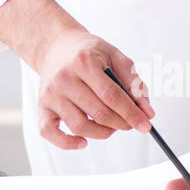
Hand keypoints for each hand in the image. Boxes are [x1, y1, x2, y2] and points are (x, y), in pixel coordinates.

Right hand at [0, 0, 153, 150]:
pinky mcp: (42, 105)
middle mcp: (64, 78)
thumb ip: (134, 84)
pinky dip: (67, 143)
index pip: (112, 95)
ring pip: (80, 126)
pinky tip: (83, 142)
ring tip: (111, 126)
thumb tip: (147, 113)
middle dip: (121, 123)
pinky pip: (49, 132)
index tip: (145, 125)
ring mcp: (51, 93)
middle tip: (130, 123)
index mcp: (84, 62)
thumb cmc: (88, 52)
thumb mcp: (115, 57)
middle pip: (98, 112)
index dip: (131, 113)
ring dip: (102, 133)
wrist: (56, 46)